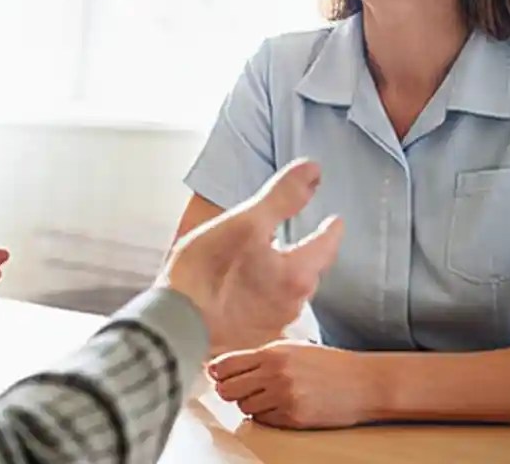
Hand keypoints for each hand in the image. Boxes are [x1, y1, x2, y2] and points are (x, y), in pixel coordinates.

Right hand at [159, 159, 343, 354]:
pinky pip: (268, 313)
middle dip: (310, 255)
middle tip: (309, 240)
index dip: (330, 230)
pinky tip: (250, 293)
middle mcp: (292, 305)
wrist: (173, 325)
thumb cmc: (207, 272)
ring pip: (289, 295)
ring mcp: (271, 327)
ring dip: (286, 277)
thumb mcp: (245, 222)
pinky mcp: (250, 340)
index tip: (335, 221)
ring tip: (276, 263)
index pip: (326, 245)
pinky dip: (266, 298)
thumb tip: (314, 170)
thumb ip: (282, 197)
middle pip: (310, 273)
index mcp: (297, 274)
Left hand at [209, 340, 377, 428]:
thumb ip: (259, 357)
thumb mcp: (293, 349)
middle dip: (230, 390)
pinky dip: (266, 416)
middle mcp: (275, 374)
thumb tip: (220, 367)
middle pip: (228, 390)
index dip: (218, 372)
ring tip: (267, 397)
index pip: (227, 364)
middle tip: (242, 389)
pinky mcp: (293, 418)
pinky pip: (263, 420)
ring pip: (244, 407)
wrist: (362, 382)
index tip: (218, 375)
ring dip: (250, 404)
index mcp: (273, 353)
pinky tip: (280, 406)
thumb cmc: (328, 364)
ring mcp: (284, 397)